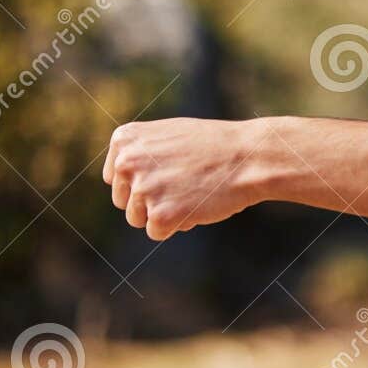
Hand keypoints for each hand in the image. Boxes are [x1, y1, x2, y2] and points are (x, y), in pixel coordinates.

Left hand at [103, 118, 262, 240]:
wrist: (251, 157)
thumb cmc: (217, 146)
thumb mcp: (169, 134)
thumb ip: (140, 151)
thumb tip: (121, 175)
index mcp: (124, 140)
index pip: (116, 178)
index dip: (145, 181)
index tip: (171, 173)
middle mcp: (126, 163)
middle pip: (124, 200)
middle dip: (151, 200)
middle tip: (185, 185)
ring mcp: (143, 190)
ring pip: (138, 219)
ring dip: (164, 213)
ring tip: (192, 193)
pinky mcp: (160, 215)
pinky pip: (157, 232)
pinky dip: (179, 224)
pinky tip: (198, 205)